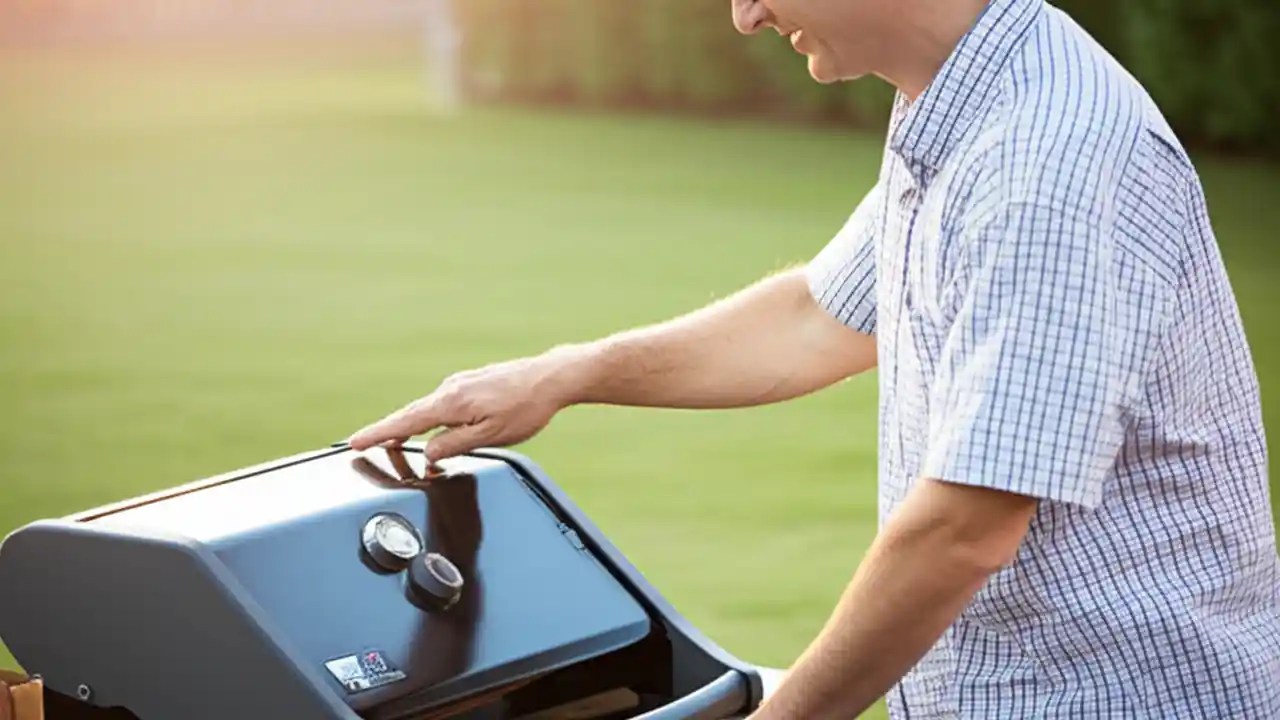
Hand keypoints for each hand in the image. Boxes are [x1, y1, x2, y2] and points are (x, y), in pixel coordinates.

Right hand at [346, 352, 577, 460]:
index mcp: (451, 403)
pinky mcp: (470, 383)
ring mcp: (460, 383)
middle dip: (386, 431)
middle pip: (411, 415)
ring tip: (391, 442)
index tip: (355, 441)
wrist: (550, 378)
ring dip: (410, 426)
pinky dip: (429, 417)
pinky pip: (441, 404)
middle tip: (362, 444)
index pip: (405, 423)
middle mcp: (450, 389)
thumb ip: (454, 445)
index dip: (379, 434)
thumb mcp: (490, 436)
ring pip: (427, 409)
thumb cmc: (526, 408)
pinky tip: (431, 427)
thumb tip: (427, 453)